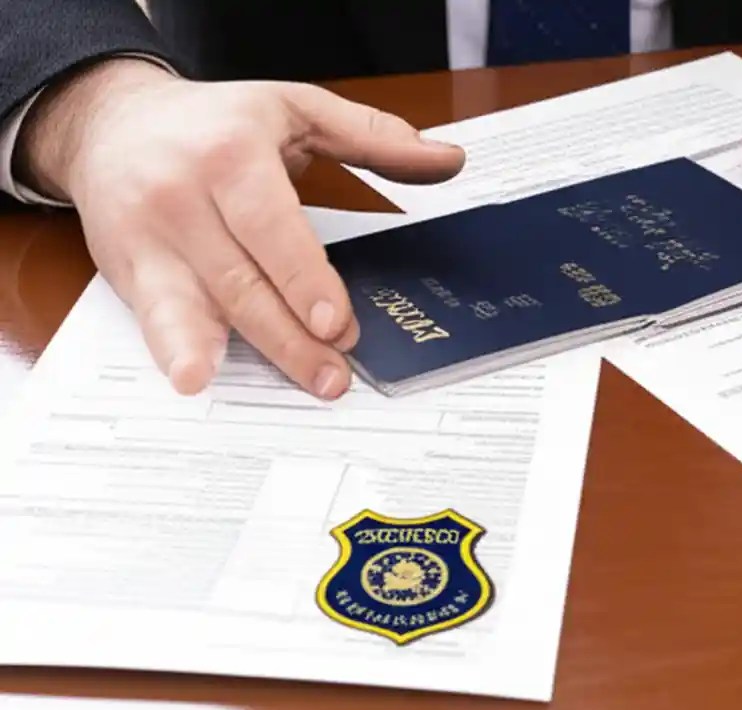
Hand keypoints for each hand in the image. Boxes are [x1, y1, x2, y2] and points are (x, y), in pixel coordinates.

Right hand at [15, 58, 463, 398]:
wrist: (109, 123)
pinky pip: (153, 316)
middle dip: (293, 333)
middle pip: (243, 277)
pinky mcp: (129, 270)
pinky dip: (173, 349)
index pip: (269, 222)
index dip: (302, 275)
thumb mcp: (295, 108)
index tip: (335, 320)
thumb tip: (448, 160)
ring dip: (253, 352)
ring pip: (202, 304)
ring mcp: (151, 237)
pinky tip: (193, 378)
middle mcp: (182, 195)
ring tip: (298, 385)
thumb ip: (373, 136)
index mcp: (230, 152)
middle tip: (336, 374)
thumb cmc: (213, 122)